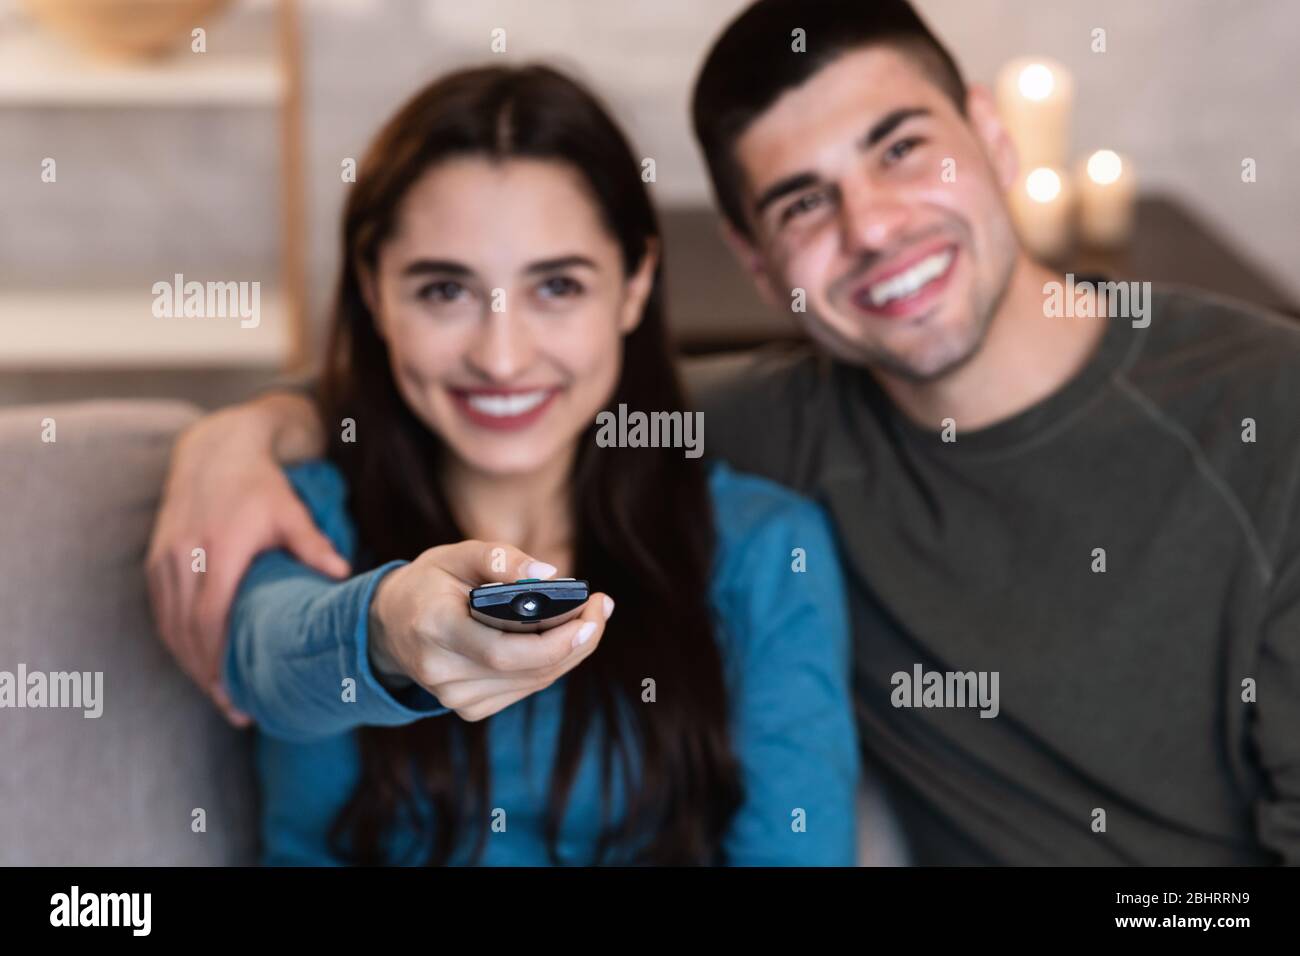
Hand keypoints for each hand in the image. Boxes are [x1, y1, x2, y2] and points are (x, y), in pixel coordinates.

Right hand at [145, 393, 343, 726]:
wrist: (215, 450)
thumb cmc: (261, 485)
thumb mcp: (291, 511)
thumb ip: (314, 545)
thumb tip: (346, 577)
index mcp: (219, 551)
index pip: (210, 620)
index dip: (218, 663)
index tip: (236, 696)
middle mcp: (184, 558)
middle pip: (187, 633)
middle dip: (207, 676)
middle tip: (235, 710)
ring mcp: (165, 558)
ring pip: (169, 626)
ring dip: (189, 663)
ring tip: (218, 694)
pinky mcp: (156, 558)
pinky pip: (161, 610)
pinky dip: (176, 640)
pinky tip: (196, 661)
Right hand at [369, 540, 614, 721]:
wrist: (390, 623)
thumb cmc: (431, 582)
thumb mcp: (457, 555)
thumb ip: (500, 559)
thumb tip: (549, 575)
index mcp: (434, 628)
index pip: (505, 650)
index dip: (557, 638)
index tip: (594, 609)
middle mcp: (441, 671)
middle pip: (528, 669)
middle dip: (577, 640)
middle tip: (602, 607)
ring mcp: (453, 697)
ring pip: (533, 681)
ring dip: (570, 652)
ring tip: (591, 617)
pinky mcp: (467, 708)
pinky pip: (524, 688)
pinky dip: (550, 664)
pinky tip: (563, 639)